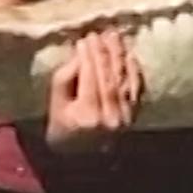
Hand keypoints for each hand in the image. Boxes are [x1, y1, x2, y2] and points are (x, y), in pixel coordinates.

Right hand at [45, 30, 140, 151]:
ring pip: (124, 80)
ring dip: (121, 55)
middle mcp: (109, 117)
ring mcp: (125, 118)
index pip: (90, 77)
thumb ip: (64, 80)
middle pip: (109, 76)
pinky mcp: (134, 116)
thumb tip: (80, 56)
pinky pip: (137, 89)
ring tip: (115, 36)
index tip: (85, 38)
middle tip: (101, 33)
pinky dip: (134, 70)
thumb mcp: (56, 106)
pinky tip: (130, 55)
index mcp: (86, 114)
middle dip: (105, 52)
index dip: (88, 56)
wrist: (85, 159)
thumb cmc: (64, 129)